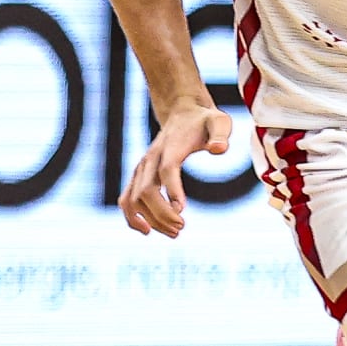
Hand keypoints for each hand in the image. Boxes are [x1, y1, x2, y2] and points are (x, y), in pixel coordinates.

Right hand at [119, 106, 234, 237]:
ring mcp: (141, 167)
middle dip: (162, 213)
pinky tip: (148, 230)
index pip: (167, 169)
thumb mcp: (219, 122)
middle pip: (147, 190)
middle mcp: (151, 158)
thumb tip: (219, 150)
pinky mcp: (138, 175)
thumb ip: (220, 135)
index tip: (181, 211)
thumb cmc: (204, 121)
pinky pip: (126, 199)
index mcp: (171, 146)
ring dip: (151, 220)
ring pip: (134, 199)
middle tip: (182, 227)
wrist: (182, 113)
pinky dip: (132, 217)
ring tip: (174, 232)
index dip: (172, 189)